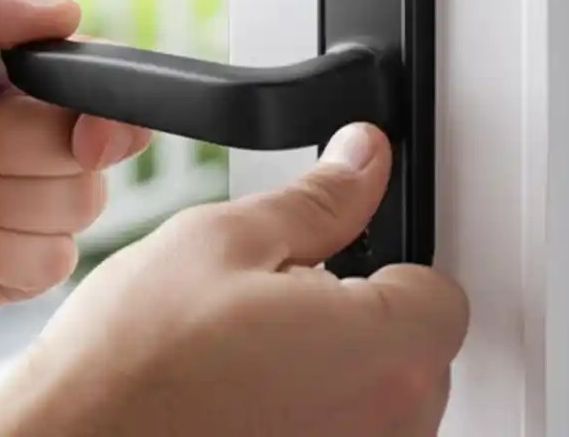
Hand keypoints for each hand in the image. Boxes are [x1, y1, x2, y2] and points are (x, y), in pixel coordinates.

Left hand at [0, 0, 149, 390]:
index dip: (106, 100)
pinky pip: (49, 264)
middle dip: (0, 141)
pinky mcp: (0, 273)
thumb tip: (66, 12)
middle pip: (90, 145)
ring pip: (77, 205)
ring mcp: (12, 207)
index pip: (98, 79)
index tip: (80, 119)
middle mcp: (17, 137)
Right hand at [0, 123, 468, 436]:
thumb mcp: (222, 241)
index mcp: (385, 352)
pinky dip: (309, 423)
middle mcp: (391, 430)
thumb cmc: (128, 370)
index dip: (386, 265)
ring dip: (333, 379)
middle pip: (417, 354)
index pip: (441, 291)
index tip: (335, 264)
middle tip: (273, 311)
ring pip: (378, 404)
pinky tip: (244, 408)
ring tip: (247, 364)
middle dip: (360, 323)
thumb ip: (317, 199)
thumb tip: (363, 158)